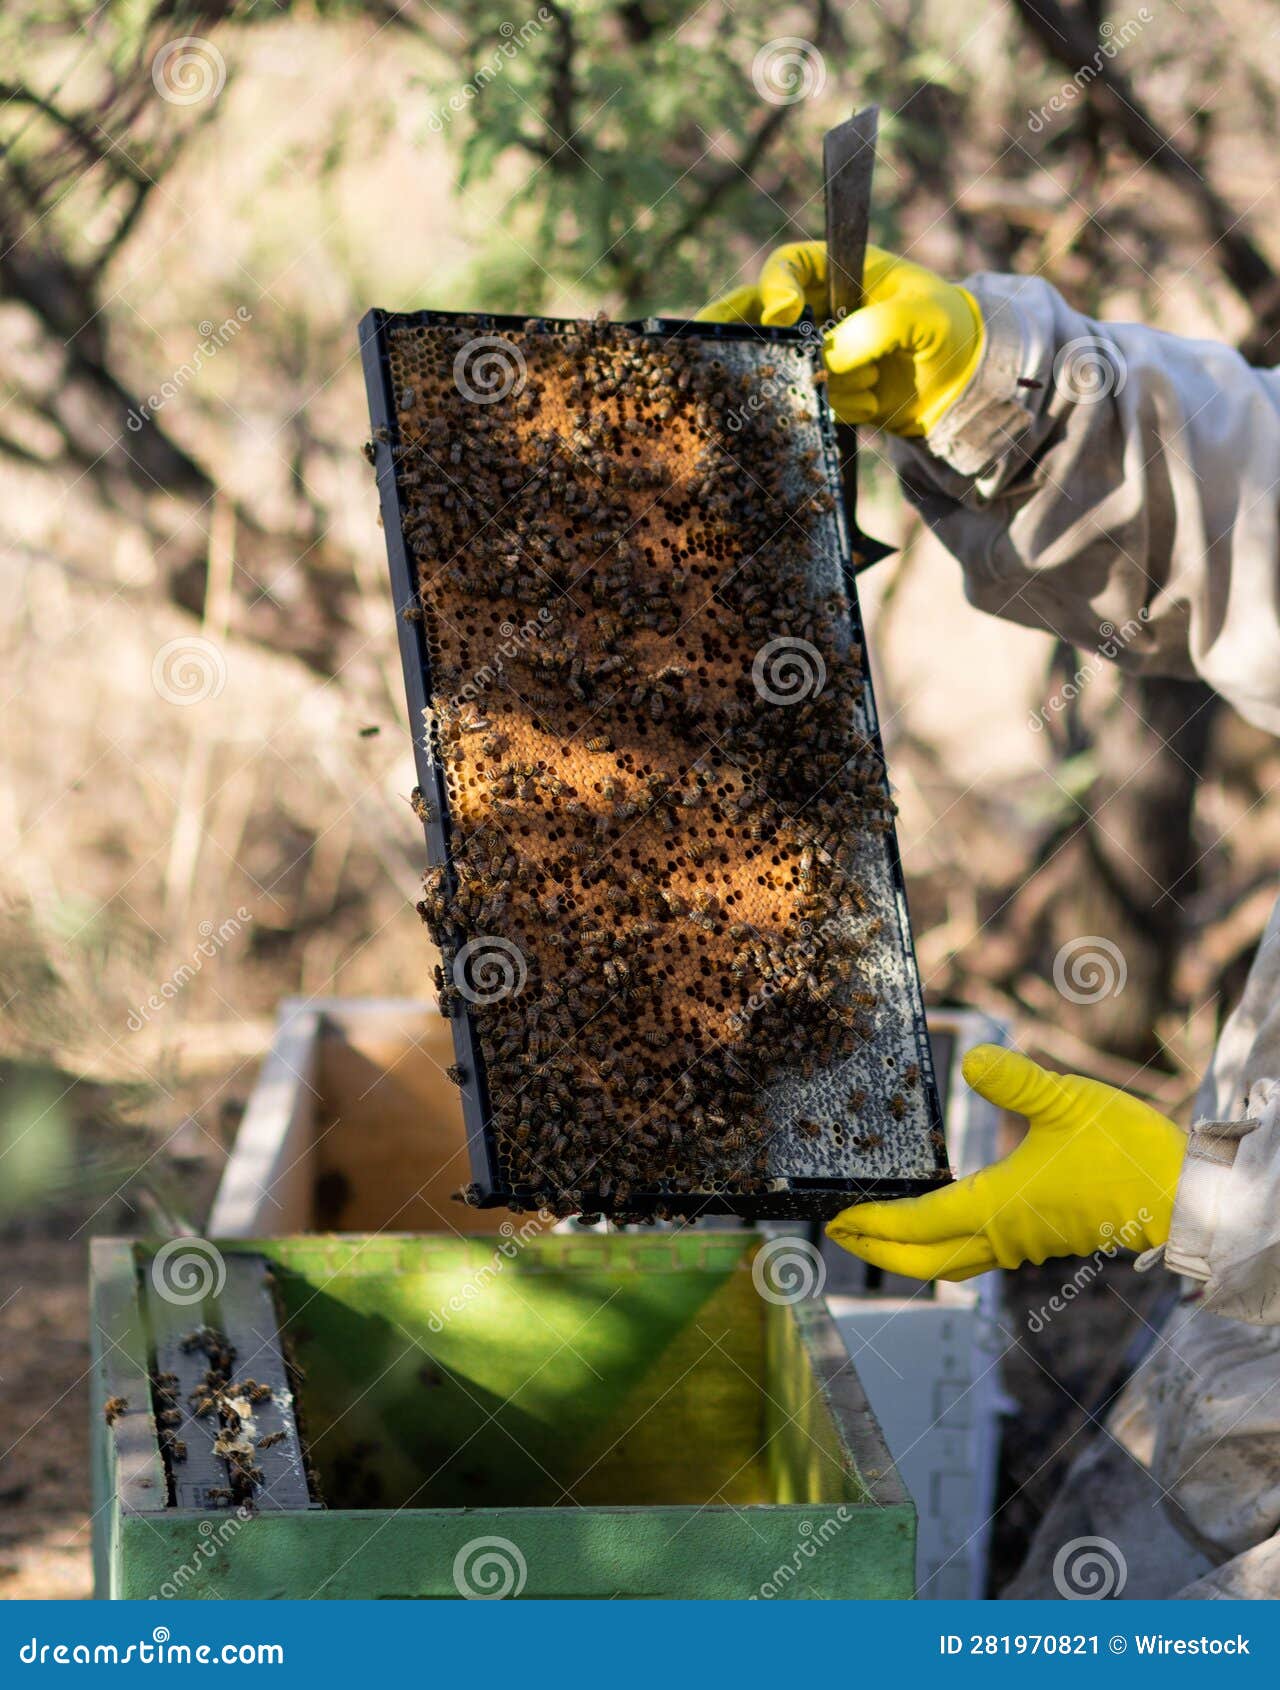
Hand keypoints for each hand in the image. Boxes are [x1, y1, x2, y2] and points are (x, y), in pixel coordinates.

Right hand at [697, 240, 983, 435]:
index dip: (776, 288)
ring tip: (868, 381)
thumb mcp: (921, 317)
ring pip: (779, 363)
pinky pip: (807, 398)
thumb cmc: (947, 329)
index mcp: (839, 270)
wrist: (964, 384)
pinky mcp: (824, 390)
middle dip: (729, 330)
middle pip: (755, 313)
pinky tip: (871, 402)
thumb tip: (830, 359)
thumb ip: (876, 328)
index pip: (788, 268)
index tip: (785, 314)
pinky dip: (835, 405)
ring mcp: (817, 351)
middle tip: (699, 347)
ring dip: (818, 378)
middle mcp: (819, 309)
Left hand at [825, 1045, 1186, 1279]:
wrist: (1182, 1194)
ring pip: (953, 1263)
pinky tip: (945, 1220)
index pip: (918, 1224)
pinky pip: (979, 1255)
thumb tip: (973, 1058)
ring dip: (911, 1252)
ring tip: (881, 1231)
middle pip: (926, 1261)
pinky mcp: (1044, 1240)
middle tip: (840, 1233)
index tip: (838, 1219)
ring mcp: (1025, 1243)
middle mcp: (1004, 1235)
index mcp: (998, 1206)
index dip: (875, 1224)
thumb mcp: (1067, 1100)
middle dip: (880, 1251)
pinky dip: (946, 1246)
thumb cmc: (1126, 1149)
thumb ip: (1015, 1081)